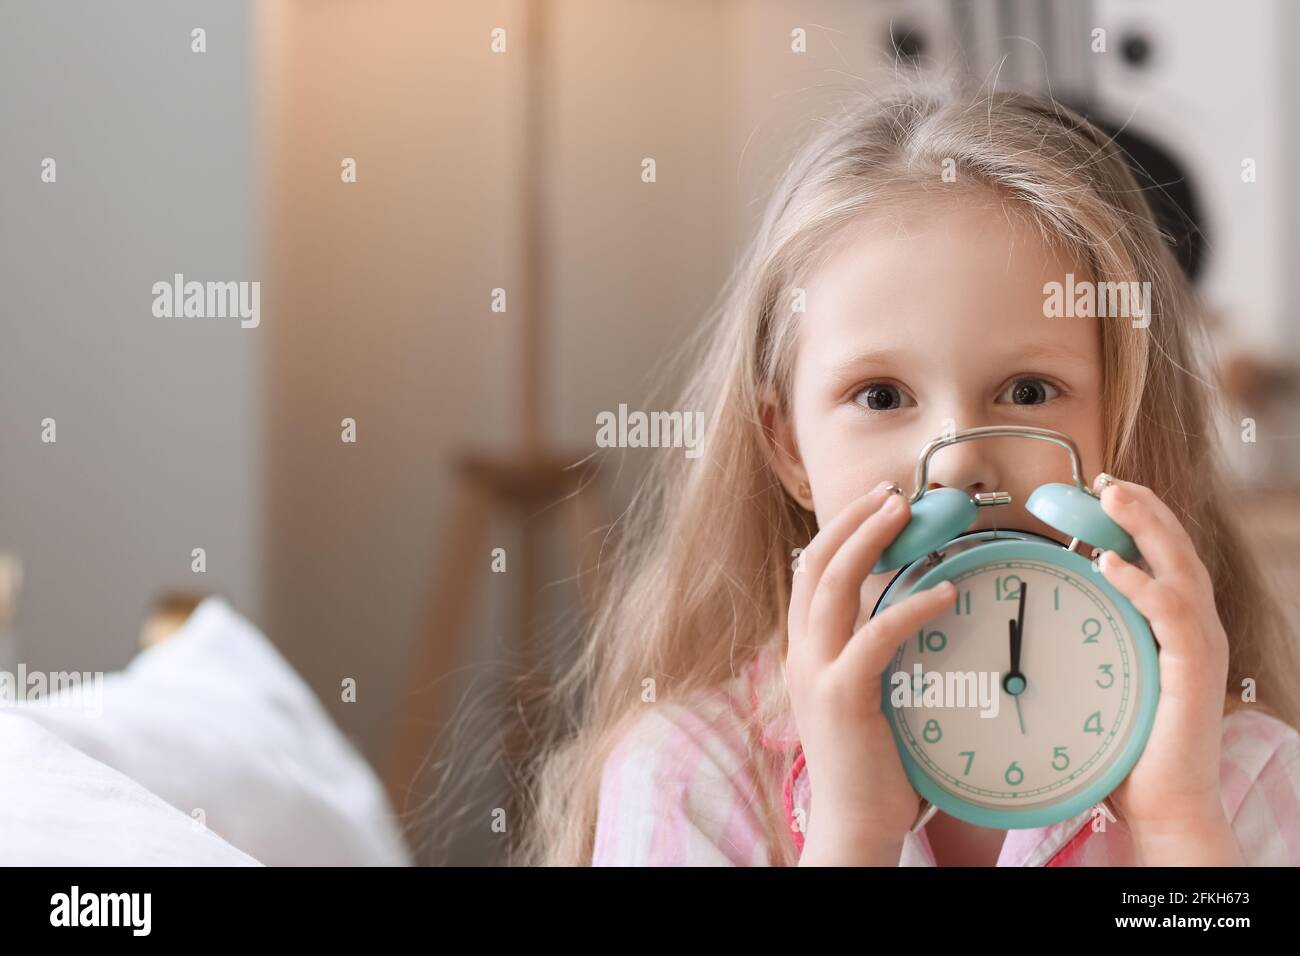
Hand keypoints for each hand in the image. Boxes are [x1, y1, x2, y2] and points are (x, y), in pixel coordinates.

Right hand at [786, 480, 955, 863]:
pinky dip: (910, 606)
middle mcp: (801, 654)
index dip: (839, 532)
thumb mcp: (861, 697)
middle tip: (891, 494)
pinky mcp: (842, 695)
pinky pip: (876, 634)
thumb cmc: (869, 764)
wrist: (853, 821)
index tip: (874, 506)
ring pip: (833, 586)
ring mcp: (817, 672)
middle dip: (852, 521)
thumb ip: (871, 655)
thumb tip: (906, 614)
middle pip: (815, 565)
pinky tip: (944, 591)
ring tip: (904, 513)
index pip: (809, 574)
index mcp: (804, 652)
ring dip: (869, 541)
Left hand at [1089, 475, 1237, 859]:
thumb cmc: (1125, 747)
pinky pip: (1172, 613)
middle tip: (1104, 479)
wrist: (1161, 804)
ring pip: (1180, 567)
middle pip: (1175, 548)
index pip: (1161, 557)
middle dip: (1141, 507)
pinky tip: (1112, 564)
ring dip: (1146, 527)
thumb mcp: (1100, 679)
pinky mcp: (1193, 669)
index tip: (1101, 490)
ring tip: (1111, 497)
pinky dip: (1143, 583)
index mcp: (1173, 627)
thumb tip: (1026, 626)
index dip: (1137, 519)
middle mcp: (1194, 629)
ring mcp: (1199, 647)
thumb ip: (1081, 644)